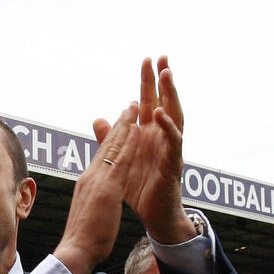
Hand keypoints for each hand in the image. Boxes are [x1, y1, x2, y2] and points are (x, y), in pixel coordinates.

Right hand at [53, 101, 138, 273]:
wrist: (75, 250)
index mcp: (87, 182)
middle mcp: (90, 176)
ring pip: (113, 147)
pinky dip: (128, 144)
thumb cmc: (83, 238)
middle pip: (106, 145)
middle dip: (119, 124)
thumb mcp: (89, 212)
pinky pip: (121, 161)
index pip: (101, 155)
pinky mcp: (107, 188)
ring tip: (134, 107)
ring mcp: (97, 181)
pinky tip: (136, 130)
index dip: (111, 138)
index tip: (121, 124)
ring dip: (125, 125)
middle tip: (129, 106)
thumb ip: (94, 200)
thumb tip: (96, 199)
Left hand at [112, 57, 194, 243]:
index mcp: (149, 135)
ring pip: (174, 116)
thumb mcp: (120, 160)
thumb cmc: (140, 189)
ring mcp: (170, 150)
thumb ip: (110, 139)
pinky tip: (159, 114)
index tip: (146, 60)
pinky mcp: (173, 164)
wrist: (153, 216)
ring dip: (170, 95)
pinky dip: (167, 127)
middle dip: (163, 80)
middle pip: (164, 102)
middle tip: (161, 57)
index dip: (148, 82)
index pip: (149, 102)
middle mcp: (161, 138)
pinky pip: (173, 142)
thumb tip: (99, 119)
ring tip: (166, 75)